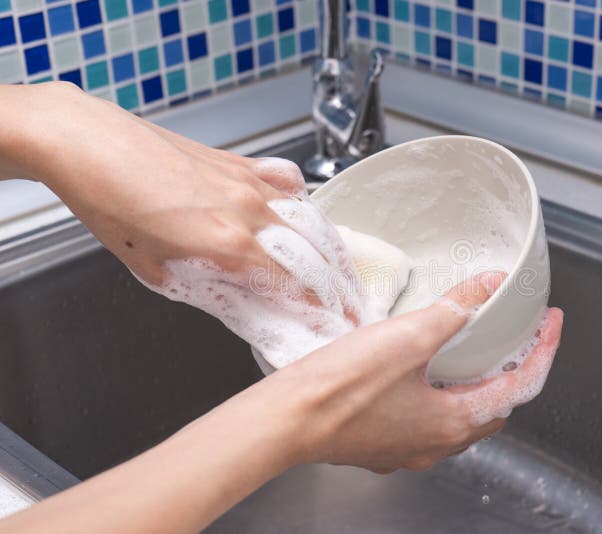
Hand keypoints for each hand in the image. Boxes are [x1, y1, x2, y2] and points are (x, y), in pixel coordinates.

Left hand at [0, 82, 359, 320]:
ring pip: (309, 219)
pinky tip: (300, 215)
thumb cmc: (109, 205)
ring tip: (336, 269)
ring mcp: (250, 183)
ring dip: (328, 248)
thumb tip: (235, 302)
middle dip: (335, 286)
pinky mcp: (242, 162)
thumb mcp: (152, 268)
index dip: (317, 309)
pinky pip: (288, 184)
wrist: (90, 144)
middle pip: (314, 255)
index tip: (330, 323)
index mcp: (228, 245)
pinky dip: (302, 204)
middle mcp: (249, 212)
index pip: (293, 286)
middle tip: (346, 304)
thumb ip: (203, 287)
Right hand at [0, 271, 561, 533]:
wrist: (285, 419)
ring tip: (477, 348)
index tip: (551, 323)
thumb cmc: (340, 387)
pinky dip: (443, 394)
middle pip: (495, 406)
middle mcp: (437, 443)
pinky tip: (426, 372)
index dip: (543, 350)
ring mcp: (409, 447)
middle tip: (518, 336)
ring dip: (477, 384)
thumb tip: (488, 286)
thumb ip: (455, 309)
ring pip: (462, 415)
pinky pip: (429, 419)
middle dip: (514, 370)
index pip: (521, 385)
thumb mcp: (408, 336)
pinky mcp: (383, 442)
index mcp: (454, 422)